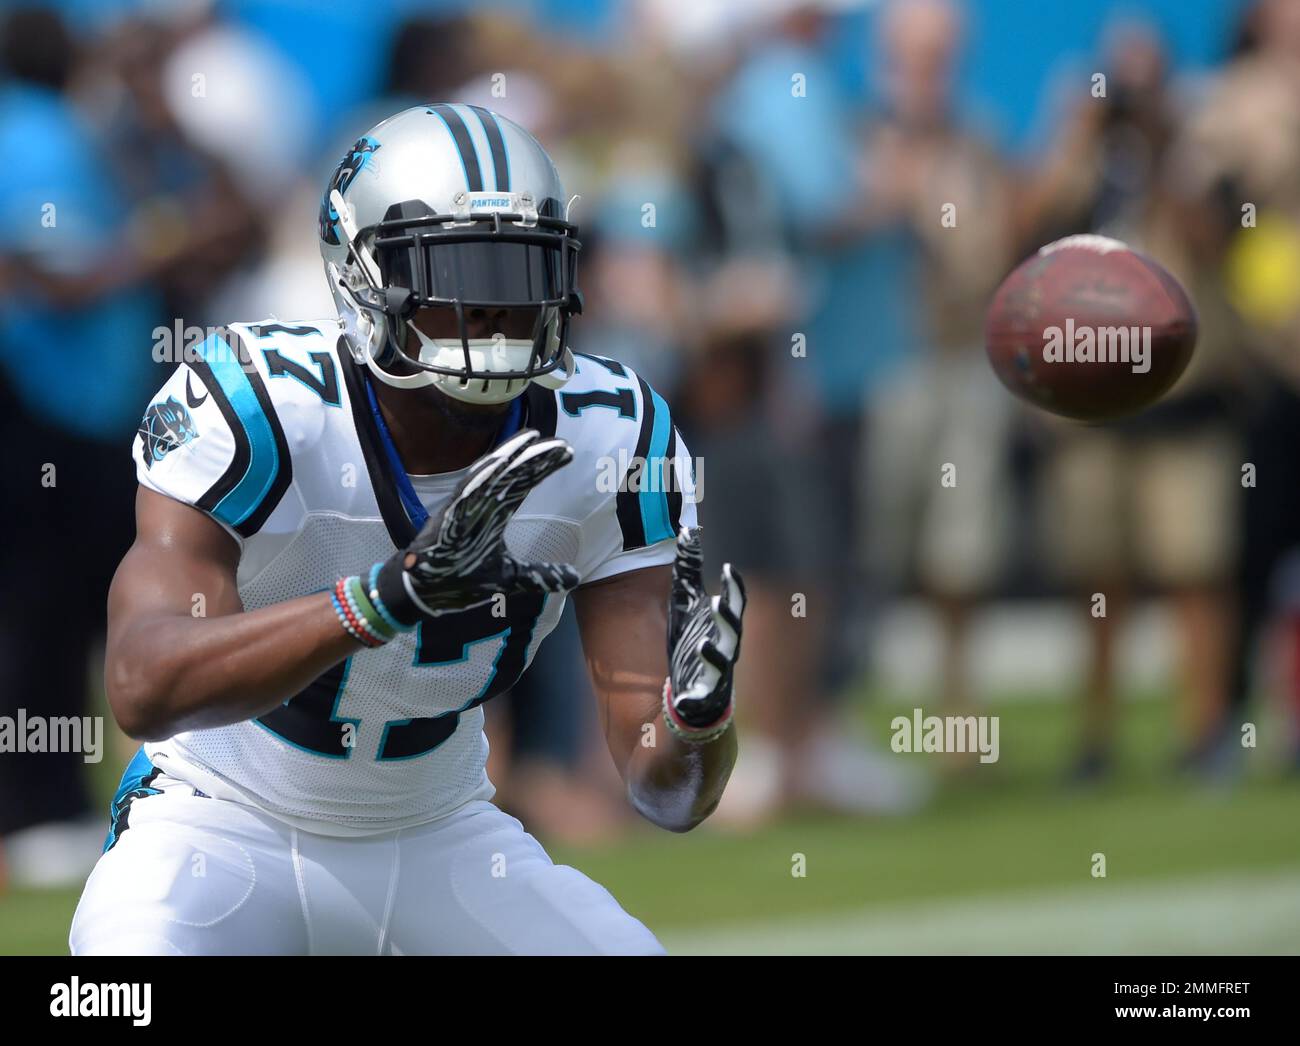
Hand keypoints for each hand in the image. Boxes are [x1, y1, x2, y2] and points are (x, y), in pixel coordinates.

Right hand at [375, 429, 579, 623]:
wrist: (422, 593)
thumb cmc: (461, 579)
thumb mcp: (510, 577)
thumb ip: (541, 575)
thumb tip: (575, 577)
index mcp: (494, 514)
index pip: (523, 483)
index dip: (544, 467)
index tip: (568, 454)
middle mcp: (480, 505)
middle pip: (512, 474)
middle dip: (536, 458)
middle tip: (563, 446)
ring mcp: (463, 508)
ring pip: (489, 476)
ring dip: (509, 457)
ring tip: (531, 438)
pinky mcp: (448, 517)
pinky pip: (465, 493)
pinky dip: (480, 476)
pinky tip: (497, 461)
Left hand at [663, 526, 745, 742]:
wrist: (694, 695)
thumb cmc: (692, 641)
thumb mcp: (687, 605)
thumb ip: (690, 572)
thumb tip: (689, 531)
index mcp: (722, 626)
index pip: (734, 605)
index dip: (734, 588)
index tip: (729, 569)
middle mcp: (725, 648)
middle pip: (732, 632)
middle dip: (728, 618)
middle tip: (718, 602)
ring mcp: (715, 674)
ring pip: (720, 664)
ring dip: (713, 654)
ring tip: (702, 644)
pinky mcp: (701, 698)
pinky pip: (699, 697)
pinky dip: (692, 697)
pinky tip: (682, 697)